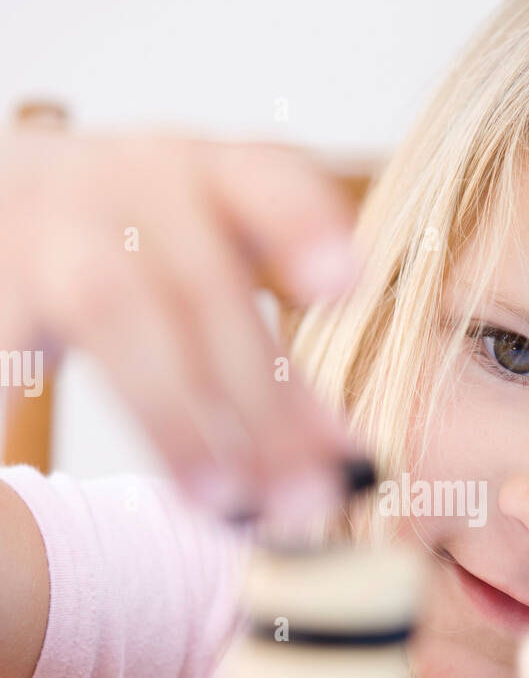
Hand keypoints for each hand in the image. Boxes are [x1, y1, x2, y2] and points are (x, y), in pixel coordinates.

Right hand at [0, 128, 370, 521]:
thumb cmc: (126, 250)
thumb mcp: (205, 281)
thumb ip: (274, 370)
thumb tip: (347, 470)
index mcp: (199, 174)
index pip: (260, 174)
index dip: (300, 221)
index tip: (343, 282)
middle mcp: (124, 186)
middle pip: (202, 282)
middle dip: (263, 402)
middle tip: (306, 498)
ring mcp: (50, 230)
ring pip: (116, 309)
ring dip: (176, 417)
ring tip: (224, 503)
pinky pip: (18, 350)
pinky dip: (36, 404)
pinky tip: (88, 482)